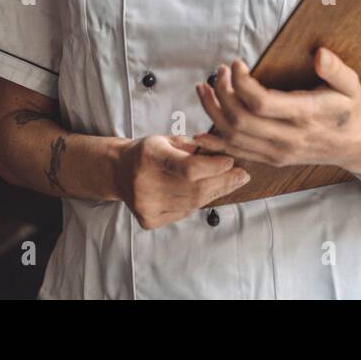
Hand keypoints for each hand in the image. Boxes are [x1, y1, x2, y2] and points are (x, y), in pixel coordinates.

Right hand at [116, 134, 250, 229]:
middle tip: (241, 176)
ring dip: (215, 193)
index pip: (189, 167)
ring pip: (193, 203)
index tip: (231, 162)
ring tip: (229, 183)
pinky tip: (203, 193)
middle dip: (223, 182)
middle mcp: (145, 182)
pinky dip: (197, 203)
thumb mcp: (167, 140)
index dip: (214, 167)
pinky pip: (184, 213)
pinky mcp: (148, 219)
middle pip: (195, 188)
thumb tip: (226, 155)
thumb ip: (193, 147)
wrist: (118, 171)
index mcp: (150, 155)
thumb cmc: (148, 152)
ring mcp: (146, 204)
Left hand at [193, 48, 360, 170]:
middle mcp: (289, 138)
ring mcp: (279, 152)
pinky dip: (216, 141)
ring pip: (234, 137)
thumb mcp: (351, 84)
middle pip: (240, 120)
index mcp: (306, 116)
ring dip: (213, 112)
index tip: (236, 63)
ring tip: (204, 89)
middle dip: (222, 93)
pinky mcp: (273, 159)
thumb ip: (335, 69)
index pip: (261, 103)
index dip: (241, 83)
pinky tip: (201, 129)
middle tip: (219, 72)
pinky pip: (238, 153)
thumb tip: (319, 55)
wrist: (358, 146)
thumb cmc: (351, 109)